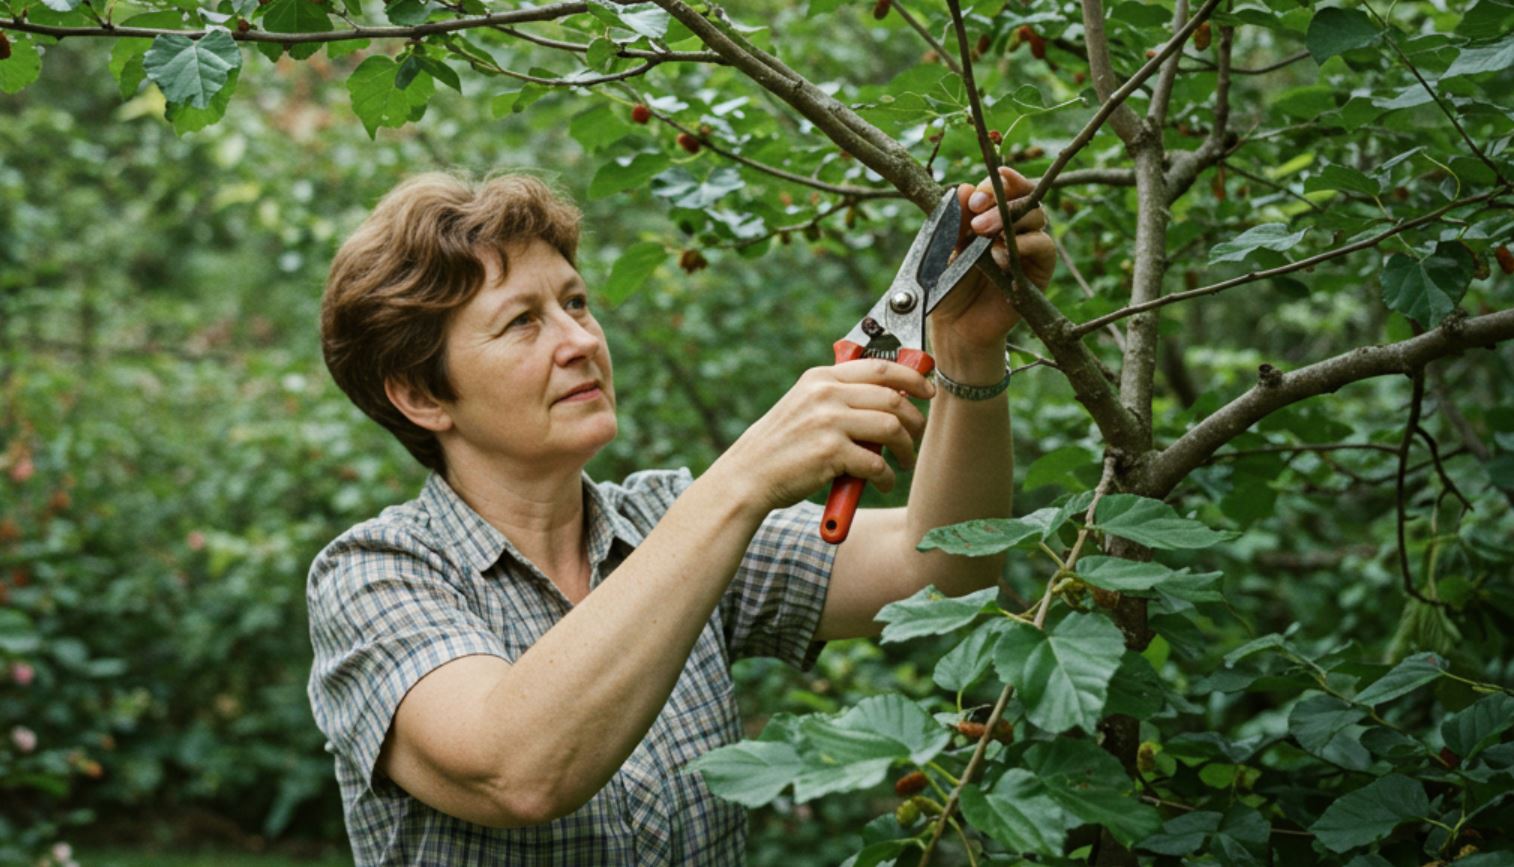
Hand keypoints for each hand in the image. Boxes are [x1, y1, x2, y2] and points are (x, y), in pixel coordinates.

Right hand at [710, 360, 933, 514]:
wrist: (748, 476)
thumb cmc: (780, 447)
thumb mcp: (804, 406)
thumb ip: (838, 397)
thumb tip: (890, 399)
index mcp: (821, 378)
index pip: (880, 367)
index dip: (912, 377)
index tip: (928, 390)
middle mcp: (825, 394)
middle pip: (892, 398)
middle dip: (915, 419)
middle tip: (918, 435)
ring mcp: (828, 422)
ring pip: (891, 428)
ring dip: (905, 448)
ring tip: (904, 462)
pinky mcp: (831, 453)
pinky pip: (877, 463)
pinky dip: (886, 477)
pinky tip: (882, 483)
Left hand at [929, 166, 1055, 351]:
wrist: (956, 326)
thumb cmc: (947, 286)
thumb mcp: (944, 250)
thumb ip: (953, 221)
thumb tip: (963, 188)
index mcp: (990, 213)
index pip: (1002, 185)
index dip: (992, 184)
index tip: (973, 197)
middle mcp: (1014, 224)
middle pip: (1024, 192)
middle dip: (1000, 196)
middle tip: (977, 209)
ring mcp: (1029, 244)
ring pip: (1036, 213)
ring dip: (1009, 218)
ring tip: (982, 233)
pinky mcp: (1040, 268)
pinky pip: (1043, 245)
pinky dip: (1025, 243)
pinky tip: (1002, 252)